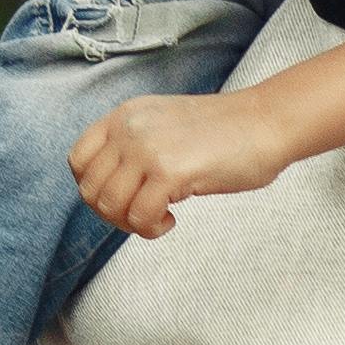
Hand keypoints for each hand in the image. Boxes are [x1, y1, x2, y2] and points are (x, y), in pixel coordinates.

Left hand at [66, 90, 281, 238]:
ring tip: (159, 218)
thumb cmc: (226, 132)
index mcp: (125, 116)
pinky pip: (140, 217)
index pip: (78, 161)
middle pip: (89, 188)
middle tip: (142, 216)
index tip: (123, 198)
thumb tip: (115, 189)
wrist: (266, 123)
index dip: (94, 189)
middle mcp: (128, 129)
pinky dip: (152, 229)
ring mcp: (146, 149)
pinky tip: (172, 219)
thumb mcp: (165, 127)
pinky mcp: (169, 171)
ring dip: (131, 224)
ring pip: (110, 205)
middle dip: (112, 214)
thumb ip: (135, 147)